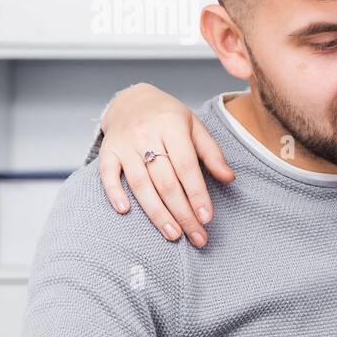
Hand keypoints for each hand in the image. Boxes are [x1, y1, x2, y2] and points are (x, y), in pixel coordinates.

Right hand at [98, 83, 234, 245]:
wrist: (131, 100)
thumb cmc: (168, 117)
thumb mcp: (195, 127)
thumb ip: (212, 153)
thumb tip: (229, 178)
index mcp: (172, 126)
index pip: (187, 167)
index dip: (197, 194)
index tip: (207, 218)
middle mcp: (146, 135)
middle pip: (166, 181)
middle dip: (183, 213)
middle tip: (197, 236)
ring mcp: (124, 144)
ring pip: (140, 184)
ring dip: (157, 212)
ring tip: (173, 234)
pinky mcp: (107, 151)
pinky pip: (107, 174)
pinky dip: (114, 193)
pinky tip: (125, 211)